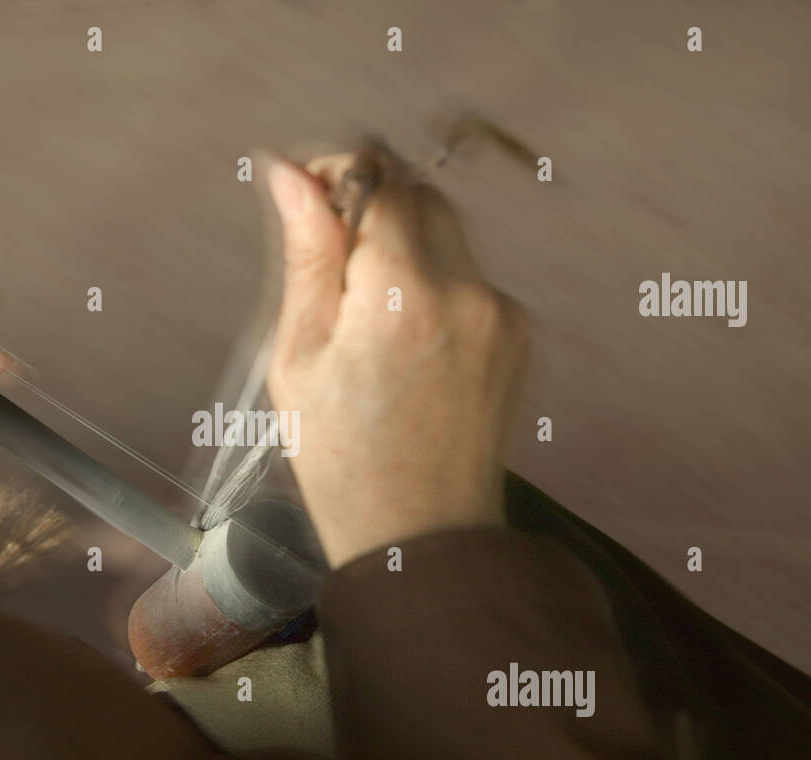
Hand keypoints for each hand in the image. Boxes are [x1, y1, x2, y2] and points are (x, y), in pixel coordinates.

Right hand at [264, 151, 527, 568]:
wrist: (421, 534)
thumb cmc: (344, 459)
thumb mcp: (300, 357)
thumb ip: (307, 256)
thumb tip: (289, 174)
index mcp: (402, 296)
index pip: (378, 180)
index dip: (337, 174)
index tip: (307, 194)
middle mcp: (467, 292)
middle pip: (421, 196)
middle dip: (374, 205)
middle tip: (330, 256)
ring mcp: (504, 315)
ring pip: (450, 235)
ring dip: (406, 246)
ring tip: (366, 315)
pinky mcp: (521, 336)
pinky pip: (473, 279)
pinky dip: (436, 285)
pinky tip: (405, 343)